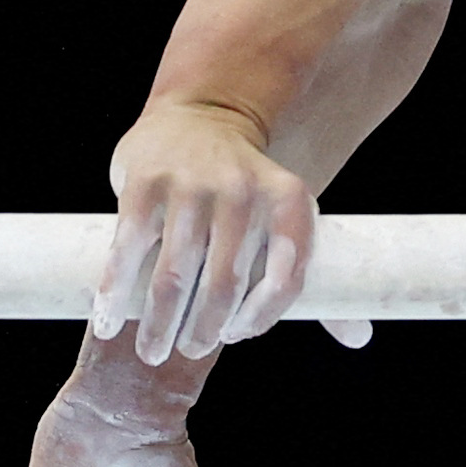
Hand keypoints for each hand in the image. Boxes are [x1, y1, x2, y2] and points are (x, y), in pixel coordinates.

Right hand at [96, 98, 329, 364]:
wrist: (201, 116)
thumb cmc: (246, 191)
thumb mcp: (285, 217)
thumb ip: (312, 277)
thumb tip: (358, 338)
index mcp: (289, 201)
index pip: (286, 278)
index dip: (262, 318)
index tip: (237, 337)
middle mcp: (243, 191)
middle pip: (224, 285)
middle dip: (203, 331)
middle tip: (188, 350)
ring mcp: (191, 185)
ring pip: (173, 276)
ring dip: (158, 325)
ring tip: (151, 350)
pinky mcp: (145, 182)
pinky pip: (128, 250)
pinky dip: (116, 292)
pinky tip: (107, 320)